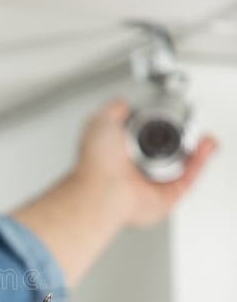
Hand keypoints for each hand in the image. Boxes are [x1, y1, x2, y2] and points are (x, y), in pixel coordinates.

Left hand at [74, 99, 217, 227]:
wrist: (104, 189)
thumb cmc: (97, 162)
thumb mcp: (101, 122)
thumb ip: (114, 110)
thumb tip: (123, 105)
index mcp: (121, 155)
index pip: (147, 140)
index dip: (161, 129)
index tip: (173, 119)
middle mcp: (137, 172)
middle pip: (169, 154)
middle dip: (183, 140)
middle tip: (190, 129)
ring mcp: (152, 185)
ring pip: (182, 166)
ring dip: (196, 150)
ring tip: (201, 137)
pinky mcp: (166, 197)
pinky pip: (189, 179)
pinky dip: (200, 163)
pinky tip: (204, 148)